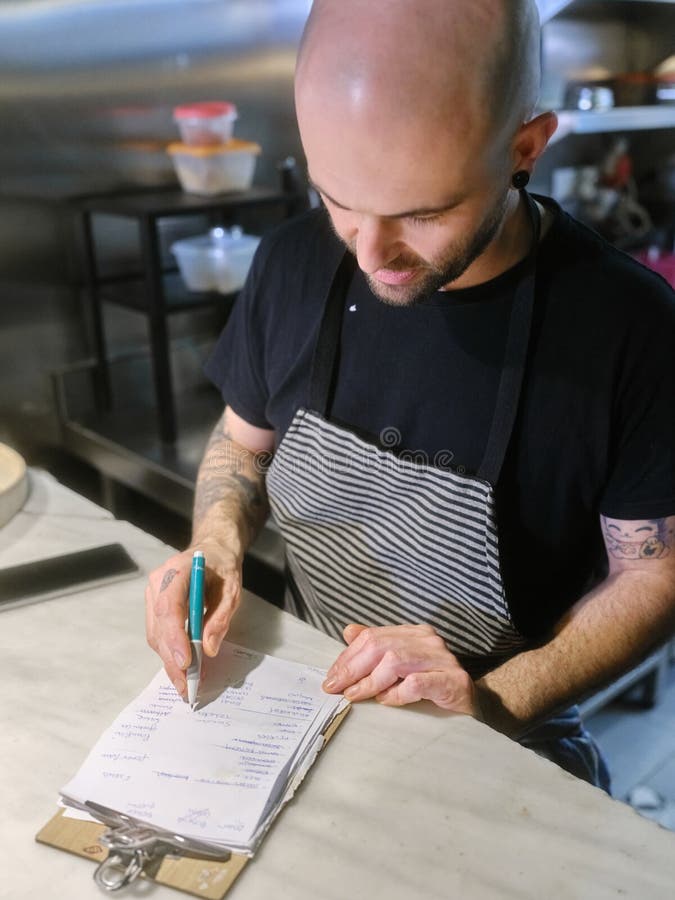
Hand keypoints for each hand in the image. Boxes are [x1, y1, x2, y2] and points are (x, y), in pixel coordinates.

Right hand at [145, 540, 242, 697]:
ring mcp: (152, 595)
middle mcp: (158, 583)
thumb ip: (220, 617)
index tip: (186, 662)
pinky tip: (183, 668)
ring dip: (170, 661)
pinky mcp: (154, 607)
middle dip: (172, 659)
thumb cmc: (222, 567)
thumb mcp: (231, 589)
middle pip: (160, 627)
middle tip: (188, 686)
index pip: (169, 607)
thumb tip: (208, 648)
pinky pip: (158, 634)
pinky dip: (170, 653)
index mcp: (177, 571)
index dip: (175, 637)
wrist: (212, 551)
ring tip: (187, 683)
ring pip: (156, 635)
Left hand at [322, 623, 478, 715]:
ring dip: (370, 682)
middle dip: (353, 668)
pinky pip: (415, 684)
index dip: (348, 656)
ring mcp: (441, 658)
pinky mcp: (451, 680)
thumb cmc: (432, 682)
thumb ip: (376, 647)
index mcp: (413, 632)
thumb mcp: (400, 664)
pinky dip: (396, 694)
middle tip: (336, 688)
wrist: (471, 700)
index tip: (331, 677)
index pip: (373, 637)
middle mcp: (427, 640)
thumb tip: (348, 632)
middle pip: (380, 647)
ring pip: (395, 662)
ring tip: (357, 696)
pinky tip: (387, 701)